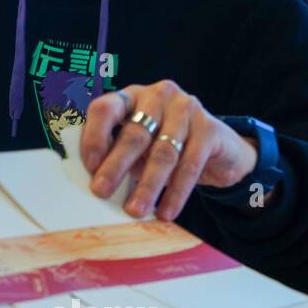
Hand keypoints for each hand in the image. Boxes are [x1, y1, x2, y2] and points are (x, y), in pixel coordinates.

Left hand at [79, 80, 259, 221]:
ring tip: (135, 209)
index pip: (106, 109)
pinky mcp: (209, 129)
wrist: (217, 150)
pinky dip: (176, 191)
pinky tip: (166, 211)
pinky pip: (189, 164)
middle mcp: (158, 96)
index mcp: (131, 97)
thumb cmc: (164, 147)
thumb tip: (95, 181)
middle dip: (116, 166)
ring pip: (163, 152)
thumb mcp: (137, 147)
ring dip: (147, 185)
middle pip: (134, 134)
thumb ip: (115, 154)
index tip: (89, 166)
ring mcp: (186, 108)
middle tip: (102, 191)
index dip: (94, 136)